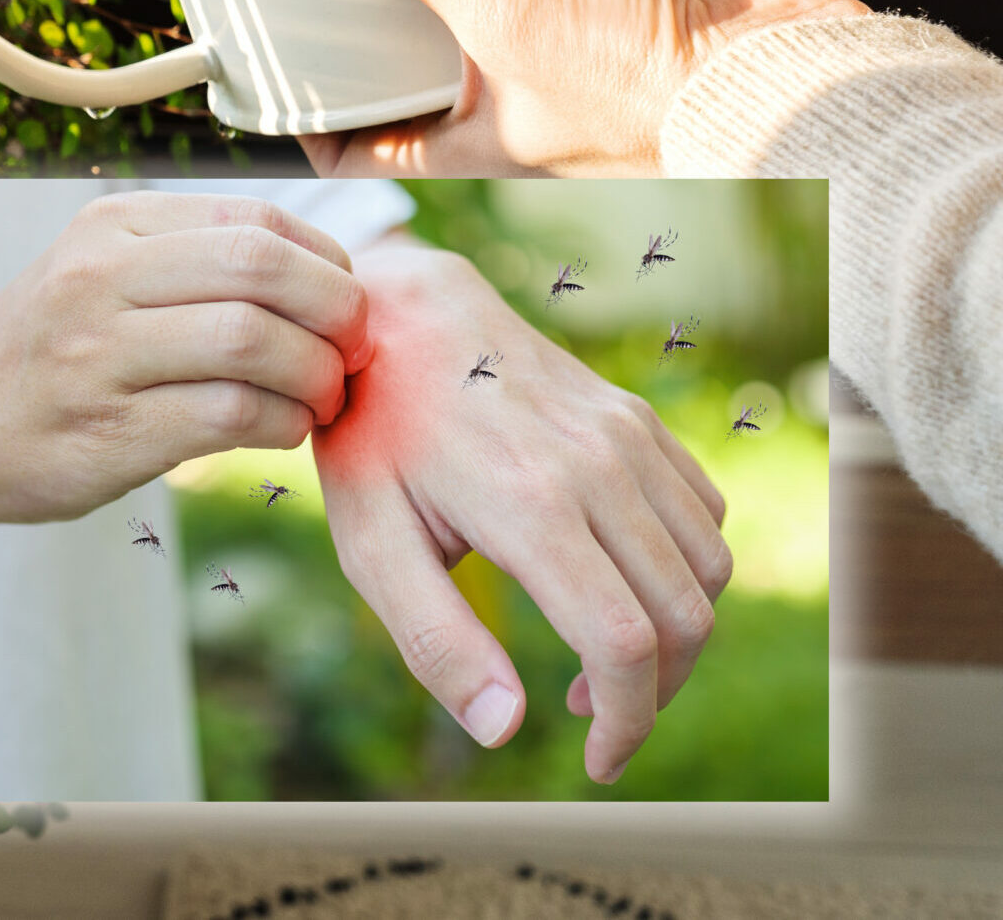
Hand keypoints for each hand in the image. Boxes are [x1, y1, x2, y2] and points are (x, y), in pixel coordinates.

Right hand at [0, 194, 369, 531]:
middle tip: (354, 349)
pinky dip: (283, 424)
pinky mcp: (112, 430)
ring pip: (254, 340)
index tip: (341, 300)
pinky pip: (232, 415)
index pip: (256, 218)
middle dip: (337, 310)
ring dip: (317, 375)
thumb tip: (324, 269)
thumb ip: (191, 259)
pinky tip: (282, 429)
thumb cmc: (52, 354)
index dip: (327, 260)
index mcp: (112, 226)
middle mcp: (100, 278)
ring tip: (323, 397)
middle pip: (262, 267)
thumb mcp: (99, 272)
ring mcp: (100, 354)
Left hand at [279, 0, 868, 175]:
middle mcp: (511, 119)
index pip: (357, 147)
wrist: (789, 87)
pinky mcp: (620, 17)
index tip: (269, 58)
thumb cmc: (653, 102)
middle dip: (375, 18)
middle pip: (412, 72)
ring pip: (483, 18)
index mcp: (469, 154)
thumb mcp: (502, 12)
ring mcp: (566, 67)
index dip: (308, 110)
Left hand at [313, 242, 731, 783]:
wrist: (398, 316)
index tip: (599, 762)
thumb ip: (435, 640)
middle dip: (654, 692)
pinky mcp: (640, 418)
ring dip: (676, 635)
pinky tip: (618, 582)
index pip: (625, 643)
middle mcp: (597, 465)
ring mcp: (627, 434)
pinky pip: (703, 515)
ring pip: (708, 570)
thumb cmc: (373, 436)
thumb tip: (503, 730)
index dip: (628, 722)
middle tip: (593, 716)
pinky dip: (686, 570)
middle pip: (683, 617)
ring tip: (600, 658)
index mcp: (528, 504)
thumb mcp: (369, 541)